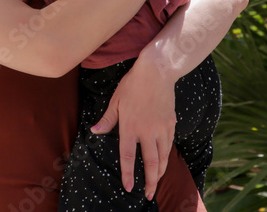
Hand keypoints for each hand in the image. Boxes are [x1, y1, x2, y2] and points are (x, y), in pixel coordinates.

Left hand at [90, 55, 176, 199]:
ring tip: (156, 182)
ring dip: (160, 173)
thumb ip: (107, 119)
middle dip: (150, 182)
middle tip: (149, 194)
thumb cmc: (132, 85)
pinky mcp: (171, 124)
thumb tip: (95, 131)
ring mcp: (161, 129)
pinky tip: (163, 162)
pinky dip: (166, 157)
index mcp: (130, 127)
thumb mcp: (115, 101)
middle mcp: (147, 131)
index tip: (128, 187)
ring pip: (163, 157)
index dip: (127, 174)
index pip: (128, 157)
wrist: (156, 72)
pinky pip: (169, 145)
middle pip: (150, 163)